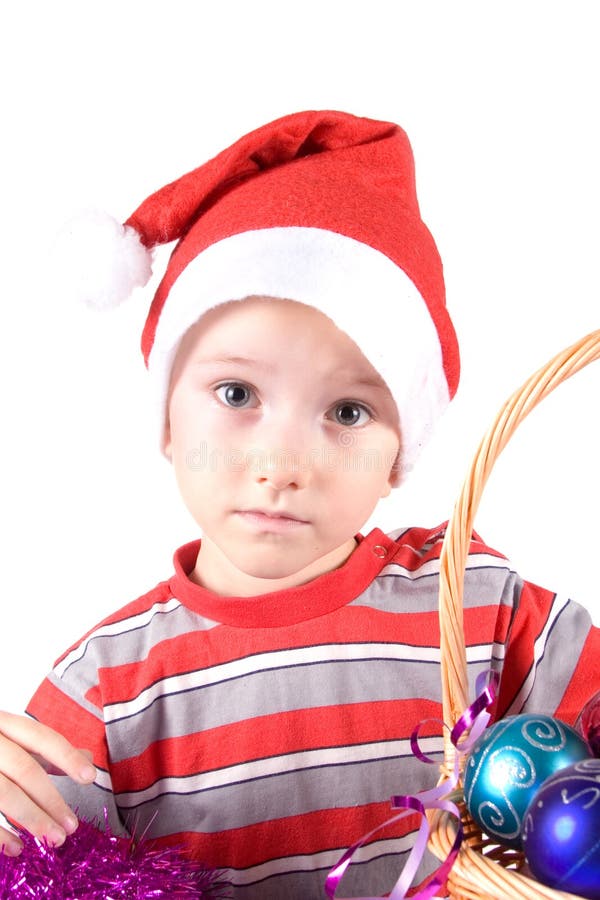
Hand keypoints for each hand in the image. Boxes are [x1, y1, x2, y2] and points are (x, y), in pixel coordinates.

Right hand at [0, 711, 95, 855]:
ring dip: (30, 819)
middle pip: (23, 768)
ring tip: (53, 839)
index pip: (40, 736)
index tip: (89, 777)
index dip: (66, 756)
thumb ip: (45, 750)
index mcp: (3, 723)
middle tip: (71, 826)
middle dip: (50, 799)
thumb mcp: (12, 739)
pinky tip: (17, 848)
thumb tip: (88, 759)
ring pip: (3, 793)